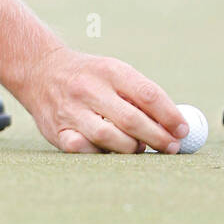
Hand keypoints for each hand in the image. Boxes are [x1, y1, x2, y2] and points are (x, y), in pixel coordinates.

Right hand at [22, 46, 188, 153]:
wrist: (40, 70)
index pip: (147, 94)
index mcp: (109, 70)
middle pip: (132, 119)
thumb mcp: (113, 72)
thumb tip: (176, 124)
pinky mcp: (57, 131)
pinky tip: (107, 150)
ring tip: (139, 147)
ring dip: (132, 148)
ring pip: (110, 137)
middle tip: (171, 147)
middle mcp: (90, 88)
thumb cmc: (89, 77)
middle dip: (158, 137)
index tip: (183, 130)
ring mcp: (72, 110)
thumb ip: (140, 95)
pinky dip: (101, 153)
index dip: (169, 115)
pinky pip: (84, 150)